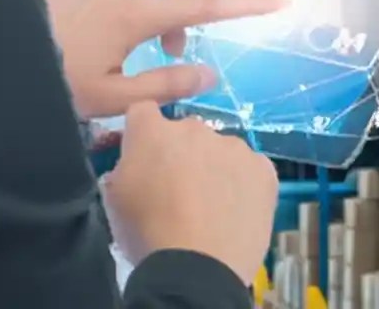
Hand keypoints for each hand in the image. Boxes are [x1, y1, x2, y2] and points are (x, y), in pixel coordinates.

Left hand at [37, 0, 285, 118]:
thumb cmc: (51, 79)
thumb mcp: (111, 98)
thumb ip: (165, 85)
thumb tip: (210, 73)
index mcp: (135, 15)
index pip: (206, 7)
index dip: (246, 5)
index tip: (280, 0)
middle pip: (165, 11)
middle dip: (168, 38)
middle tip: (148, 73)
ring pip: (132, 3)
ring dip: (131, 27)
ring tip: (95, 57)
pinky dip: (104, 15)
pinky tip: (75, 37)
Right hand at [102, 102, 278, 280]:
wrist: (197, 267)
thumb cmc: (147, 234)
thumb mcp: (115, 199)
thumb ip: (126, 167)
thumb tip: (136, 163)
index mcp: (153, 132)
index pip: (144, 111)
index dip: (144, 133)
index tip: (146, 157)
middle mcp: (196, 129)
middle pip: (187, 132)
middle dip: (183, 153)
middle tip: (180, 190)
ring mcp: (234, 146)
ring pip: (222, 150)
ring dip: (216, 167)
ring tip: (213, 206)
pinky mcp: (263, 167)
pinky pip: (251, 168)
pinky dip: (244, 183)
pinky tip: (237, 210)